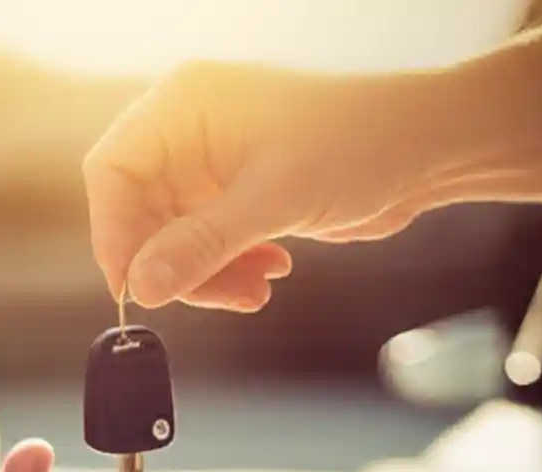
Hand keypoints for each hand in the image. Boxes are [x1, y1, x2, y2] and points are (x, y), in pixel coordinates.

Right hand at [84, 61, 432, 310]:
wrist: (428, 147)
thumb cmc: (358, 144)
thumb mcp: (272, 201)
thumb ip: (200, 246)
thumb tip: (141, 288)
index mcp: (183, 104)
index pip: (112, 169)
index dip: (113, 231)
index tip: (132, 286)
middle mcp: (188, 128)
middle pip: (139, 210)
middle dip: (172, 261)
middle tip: (210, 296)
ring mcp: (210, 161)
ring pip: (172, 236)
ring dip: (206, 273)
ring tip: (254, 290)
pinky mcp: (235, 191)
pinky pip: (205, 242)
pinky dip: (228, 267)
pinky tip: (269, 273)